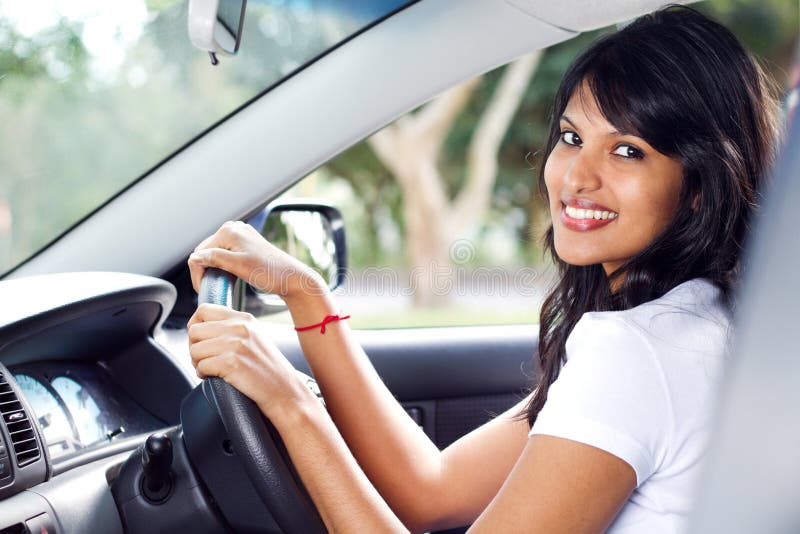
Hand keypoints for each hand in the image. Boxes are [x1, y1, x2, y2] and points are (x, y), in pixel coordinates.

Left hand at [187, 303, 314, 419]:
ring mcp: (236, 344)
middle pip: (194, 330)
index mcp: (244, 318)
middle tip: (205, 358)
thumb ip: (231, 327)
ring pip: (194, 349)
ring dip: (198, 363)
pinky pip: (201, 366)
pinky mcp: (231, 363)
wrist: (285, 391)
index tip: (200, 339)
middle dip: (194, 347)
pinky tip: (215, 377)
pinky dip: (203, 374)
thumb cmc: (268, 369)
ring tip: (212, 369)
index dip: (195, 325)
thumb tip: (199, 327)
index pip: (204, 310)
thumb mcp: (253, 337)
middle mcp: (239, 327)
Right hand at [188, 220, 325, 298]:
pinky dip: (222, 265)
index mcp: (229, 230)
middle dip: (204, 270)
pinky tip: (227, 276)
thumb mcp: (238, 266)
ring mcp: (241, 235)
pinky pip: (225, 253)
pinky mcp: (246, 244)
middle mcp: (234, 228)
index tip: (202, 289)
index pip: (199, 252)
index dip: (197, 272)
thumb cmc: (270, 272)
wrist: (292, 278)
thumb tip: (194, 258)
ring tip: (219, 283)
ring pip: (214, 253)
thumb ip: (214, 258)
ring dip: (212, 268)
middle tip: (210, 288)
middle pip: (206, 251)